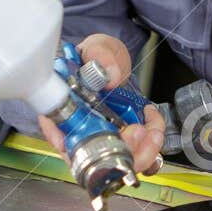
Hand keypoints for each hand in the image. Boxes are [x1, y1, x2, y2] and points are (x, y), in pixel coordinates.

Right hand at [38, 33, 165, 174]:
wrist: (112, 61)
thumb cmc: (95, 57)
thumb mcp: (96, 48)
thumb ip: (100, 55)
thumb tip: (111, 76)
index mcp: (64, 109)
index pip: (57, 134)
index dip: (67, 145)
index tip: (86, 143)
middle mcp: (82, 130)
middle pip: (92, 159)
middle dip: (119, 154)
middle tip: (135, 132)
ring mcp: (103, 138)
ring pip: (118, 162)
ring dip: (140, 152)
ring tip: (152, 130)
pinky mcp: (123, 139)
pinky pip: (137, 153)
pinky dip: (151, 146)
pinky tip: (154, 125)